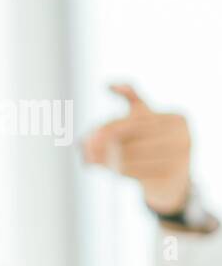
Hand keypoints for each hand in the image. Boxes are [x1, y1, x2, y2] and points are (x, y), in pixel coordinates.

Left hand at [82, 83, 191, 214]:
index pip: (133, 122)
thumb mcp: (142, 120)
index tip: (86, 137)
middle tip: (83, 152)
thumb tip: (109, 84)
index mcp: (176, 119)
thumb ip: (129, 99)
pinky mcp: (169, 179)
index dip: (106, 129)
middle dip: (101, 146)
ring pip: (127, 158)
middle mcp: (183, 137)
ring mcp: (179, 160)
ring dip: (105, 160)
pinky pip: (132, 173)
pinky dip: (115, 172)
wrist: (169, 181)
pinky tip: (108, 170)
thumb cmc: (151, 145)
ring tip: (90, 161)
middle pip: (130, 140)